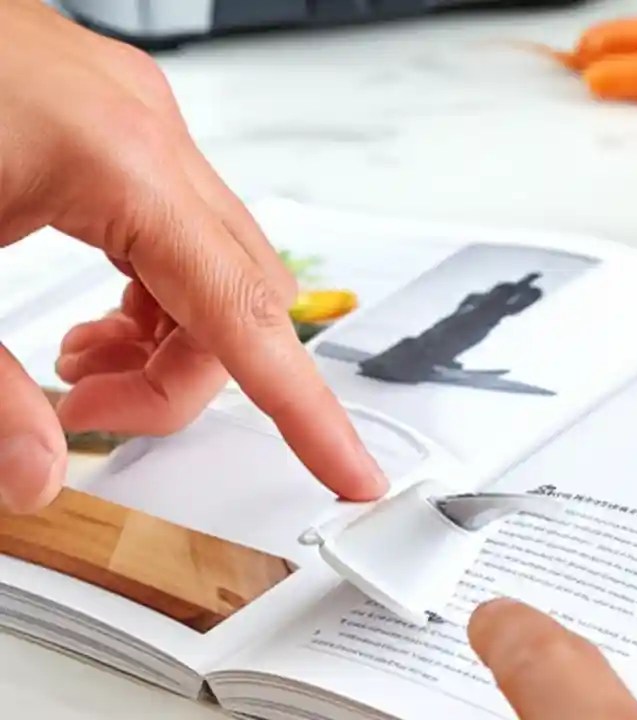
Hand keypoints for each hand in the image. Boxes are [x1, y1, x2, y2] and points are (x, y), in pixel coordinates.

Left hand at [0, 0, 386, 512]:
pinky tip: (95, 313)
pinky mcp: (114, 116)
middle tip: (92, 414)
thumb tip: (36, 472)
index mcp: (114, 158)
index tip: (352, 471)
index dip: (308, 412)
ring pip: (217, 262)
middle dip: (186, 379)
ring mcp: (136, 116)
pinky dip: (154, 291)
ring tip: (79, 367)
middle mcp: (147, 128)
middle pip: (241, 294)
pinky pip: (179, 225)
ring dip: (169, 338)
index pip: (245, 314)